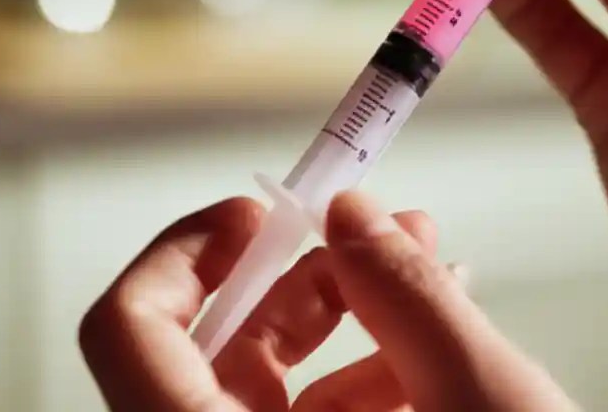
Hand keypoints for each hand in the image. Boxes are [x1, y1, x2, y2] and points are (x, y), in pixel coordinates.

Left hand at [79, 193, 575, 409]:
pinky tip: (429, 347)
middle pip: (205, 354)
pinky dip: (359, 384)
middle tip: (367, 228)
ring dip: (341, 322)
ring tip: (426, 269)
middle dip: (295, 277)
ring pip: (261, 395)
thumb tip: (351, 216)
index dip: (182, 255)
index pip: (125, 333)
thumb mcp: (482, 411)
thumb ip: (405, 298)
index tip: (255, 214)